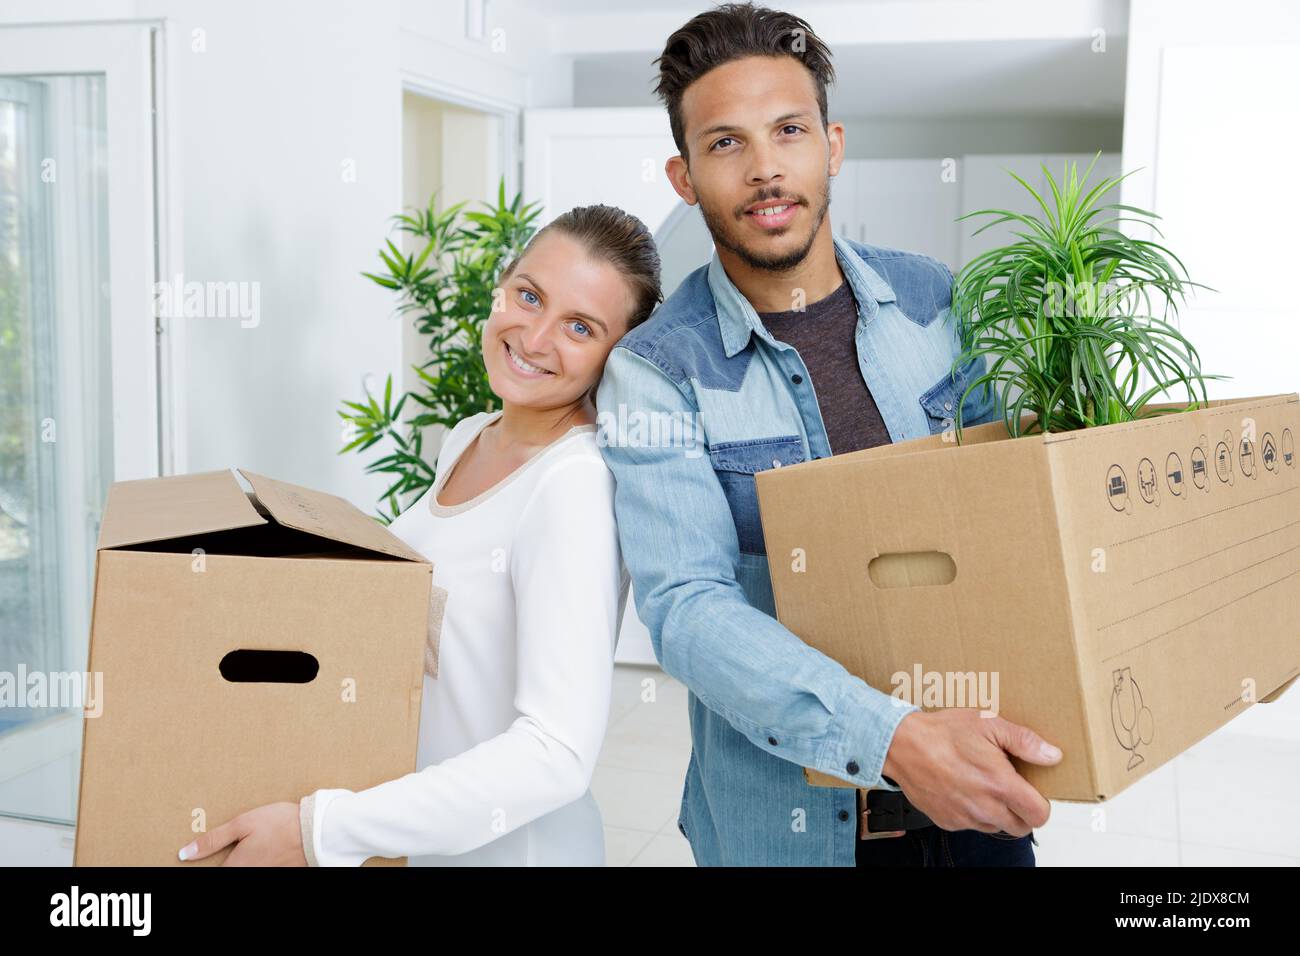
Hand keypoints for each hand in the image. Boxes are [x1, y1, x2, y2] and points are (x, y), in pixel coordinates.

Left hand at [178, 801, 307, 866]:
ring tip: (251, 847)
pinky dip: (259, 862)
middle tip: (225, 851)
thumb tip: (185, 854)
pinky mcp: (282, 871)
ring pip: (248, 870)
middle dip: (225, 863)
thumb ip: (214, 840)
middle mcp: (250, 874)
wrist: (316, 830)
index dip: (204, 866)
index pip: (213, 874)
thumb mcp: (243, 823)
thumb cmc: (278, 823)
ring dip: (242, 862)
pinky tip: (265, 850)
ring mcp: (267, 874)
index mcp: (236, 865)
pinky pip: (263, 869)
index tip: (195, 862)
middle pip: (230, 872)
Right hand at [881, 709, 1060, 836]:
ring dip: (996, 812)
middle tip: (1009, 787)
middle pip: (1021, 828)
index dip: (1041, 804)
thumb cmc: (943, 732)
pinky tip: (962, 788)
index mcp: (1000, 785)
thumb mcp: (988, 724)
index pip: (1039, 815)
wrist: (902, 745)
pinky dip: (972, 812)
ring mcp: (965, 817)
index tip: (1032, 792)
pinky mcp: (947, 821)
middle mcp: (984, 808)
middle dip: (1021, 811)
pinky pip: (970, 824)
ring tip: (982, 784)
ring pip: (995, 826)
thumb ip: (1025, 741)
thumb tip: (1052, 755)